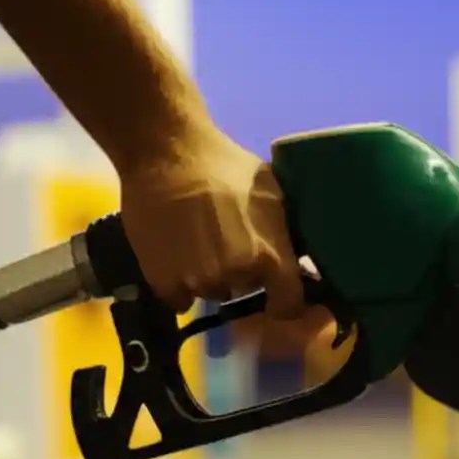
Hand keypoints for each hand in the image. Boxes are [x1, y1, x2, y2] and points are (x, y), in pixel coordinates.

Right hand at [119, 128, 304, 318]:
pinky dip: (178, 284)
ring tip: (198, 244)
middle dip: (243, 275)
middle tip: (229, 245)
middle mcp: (237, 277)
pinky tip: (175, 256)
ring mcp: (198, 282)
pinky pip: (179, 297)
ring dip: (209, 277)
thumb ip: (283, 230)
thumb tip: (293, 251)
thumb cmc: (224, 164)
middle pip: (245, 291)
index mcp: (270, 257)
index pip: (289, 305)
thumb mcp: (271, 191)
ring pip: (212, 292)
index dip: (285, 301)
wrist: (167, 154)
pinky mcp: (164, 283)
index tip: (278, 292)